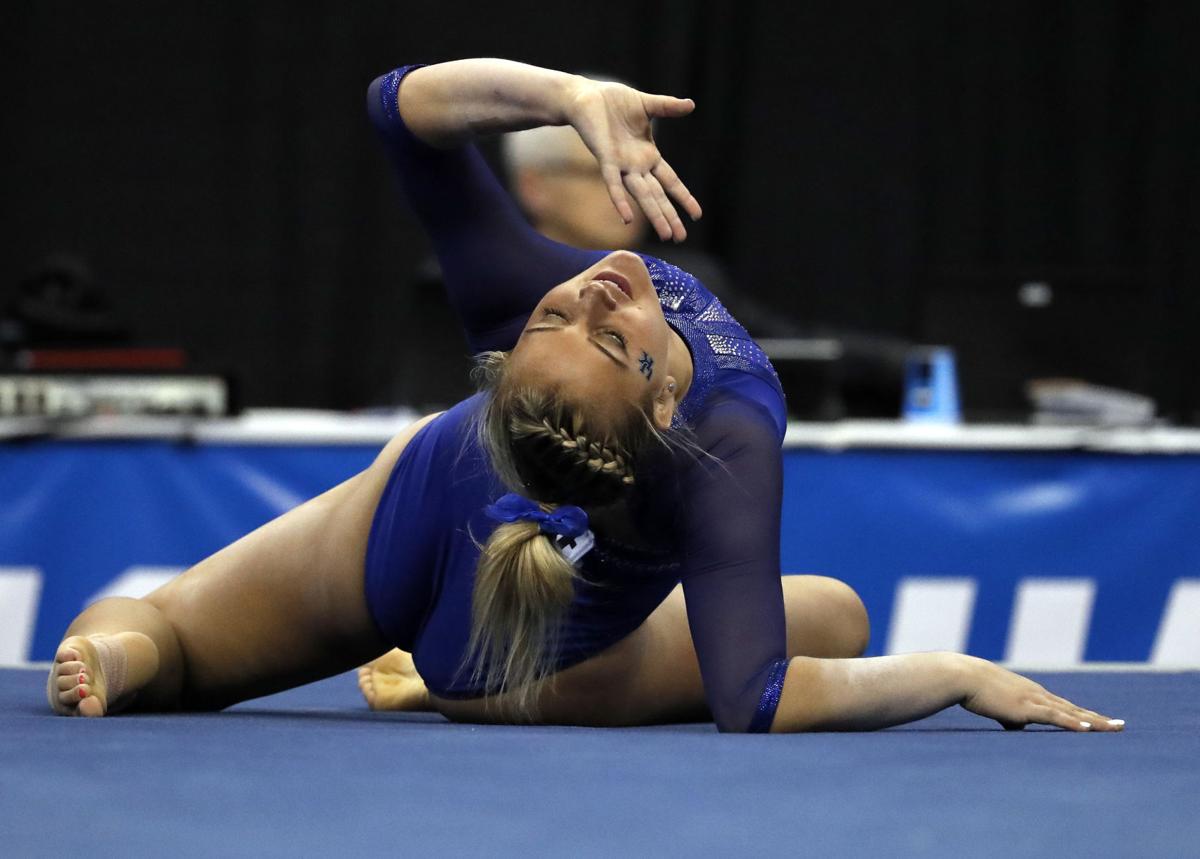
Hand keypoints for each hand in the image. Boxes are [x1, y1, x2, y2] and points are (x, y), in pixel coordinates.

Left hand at [565, 78, 702, 241]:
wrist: (585, 97)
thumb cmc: (613, 102)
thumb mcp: (647, 105)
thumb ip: (668, 108)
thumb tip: (691, 105)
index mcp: (648, 155)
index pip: (671, 181)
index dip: (683, 197)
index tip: (697, 215)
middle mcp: (636, 166)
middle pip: (658, 196)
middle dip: (670, 217)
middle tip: (681, 238)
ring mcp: (622, 165)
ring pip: (642, 195)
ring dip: (654, 215)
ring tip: (666, 236)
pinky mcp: (606, 159)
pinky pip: (614, 184)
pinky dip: (621, 201)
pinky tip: (627, 219)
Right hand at [961, 658, 1124, 731]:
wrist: (963, 676)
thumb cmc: (975, 689)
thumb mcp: (997, 703)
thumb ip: (1010, 716)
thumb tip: (1015, 728)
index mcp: (1032, 694)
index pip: (1065, 707)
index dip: (1084, 715)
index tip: (1101, 721)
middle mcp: (1039, 695)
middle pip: (1075, 710)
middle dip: (1099, 719)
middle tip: (1121, 725)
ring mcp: (1034, 700)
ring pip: (1071, 713)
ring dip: (1094, 722)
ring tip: (1114, 728)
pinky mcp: (1026, 708)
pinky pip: (1055, 717)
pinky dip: (1073, 723)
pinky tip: (1088, 729)